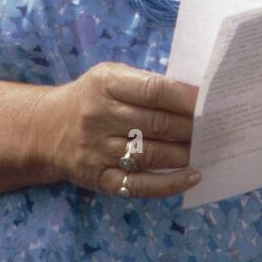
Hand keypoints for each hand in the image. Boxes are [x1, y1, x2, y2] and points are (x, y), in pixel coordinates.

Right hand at [32, 62, 201, 197]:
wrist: (46, 128)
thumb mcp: (109, 76)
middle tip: (215, 127)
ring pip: (150, 155)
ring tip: (207, 148)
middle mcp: (99, 117)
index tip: (208, 101)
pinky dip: (169, 184)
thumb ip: (144, 83)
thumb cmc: (90, 96)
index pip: (152, 90)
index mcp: (105, 84)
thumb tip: (191, 95)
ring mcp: (98, 151)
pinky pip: (139, 185)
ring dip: (184, 153)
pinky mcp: (99, 179)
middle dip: (189, 127)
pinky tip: (191, 177)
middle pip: (155, 124)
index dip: (184, 97)